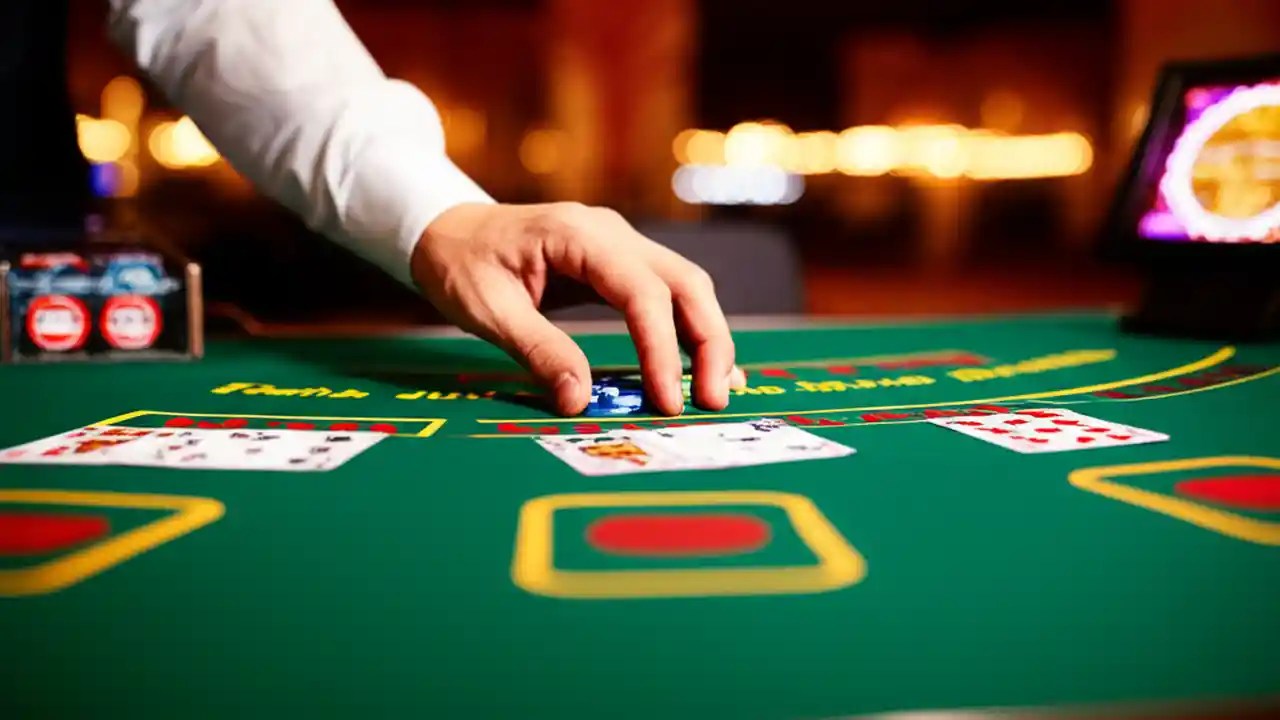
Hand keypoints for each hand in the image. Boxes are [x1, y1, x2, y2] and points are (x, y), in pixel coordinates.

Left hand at [411, 202, 744, 415]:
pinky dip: (688, 330)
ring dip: (707, 339)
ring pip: (686, 286)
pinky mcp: (620, 263)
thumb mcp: (488, 311)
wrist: (446, 229)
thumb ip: (538, 351)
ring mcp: (620, 244)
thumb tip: (580, 402)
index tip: (666, 400)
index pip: (642, 293)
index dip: (661, 350)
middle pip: (685, 283)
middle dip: (709, 343)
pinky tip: (704, 367)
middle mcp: (611, 233)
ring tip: (717, 392)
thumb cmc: (460, 265)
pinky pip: (667, 294)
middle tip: (714, 400)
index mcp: (578, 236)